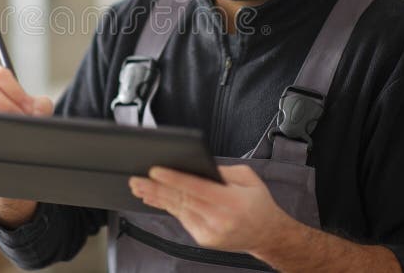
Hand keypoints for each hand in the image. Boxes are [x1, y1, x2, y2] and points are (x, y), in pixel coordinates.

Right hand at [0, 64, 53, 226]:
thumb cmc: (25, 119)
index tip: (26, 104)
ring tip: (17, 134)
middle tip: (20, 120)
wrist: (15, 148)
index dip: (14, 89)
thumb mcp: (37, 109)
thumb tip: (37, 112)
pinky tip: (5, 144)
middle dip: (6, 107)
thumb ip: (41, 106)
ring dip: (1, 123)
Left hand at [129, 164, 286, 254]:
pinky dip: (168, 207)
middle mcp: (220, 220)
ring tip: (139, 187)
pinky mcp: (203, 239)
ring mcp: (210, 232)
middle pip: (182, 200)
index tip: (155, 171)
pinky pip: (182, 218)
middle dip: (156, 189)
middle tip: (137, 180)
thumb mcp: (248, 178)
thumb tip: (197, 164)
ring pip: (178, 210)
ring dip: (156, 197)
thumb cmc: (258, 204)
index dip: (174, 179)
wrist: (267, 235)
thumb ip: (222, 171)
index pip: (196, 188)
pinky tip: (155, 198)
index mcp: (232, 202)